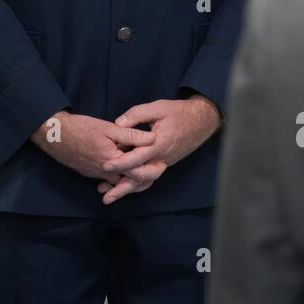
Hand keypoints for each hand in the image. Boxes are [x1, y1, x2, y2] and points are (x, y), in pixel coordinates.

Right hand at [30, 111, 154, 181]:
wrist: (55, 135)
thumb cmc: (81, 128)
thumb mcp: (108, 128)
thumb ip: (131, 135)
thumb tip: (152, 138)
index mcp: (112, 161)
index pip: (138, 172)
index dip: (152, 170)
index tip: (162, 164)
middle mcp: (105, 172)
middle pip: (130, 181)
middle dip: (145, 178)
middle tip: (157, 170)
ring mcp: (96, 175)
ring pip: (118, 182)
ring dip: (132, 179)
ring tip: (144, 172)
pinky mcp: (89, 173)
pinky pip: (108, 180)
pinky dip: (118, 178)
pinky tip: (123, 171)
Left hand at [97, 97, 221, 203]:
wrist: (200, 122)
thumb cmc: (178, 113)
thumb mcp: (158, 107)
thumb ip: (137, 114)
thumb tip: (118, 124)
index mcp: (159, 144)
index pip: (138, 158)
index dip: (121, 163)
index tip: (105, 166)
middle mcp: (161, 158)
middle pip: (140, 178)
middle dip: (121, 186)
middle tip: (103, 192)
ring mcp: (163, 164)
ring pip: (144, 182)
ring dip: (126, 189)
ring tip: (108, 195)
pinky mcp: (162, 164)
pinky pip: (148, 179)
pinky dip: (135, 185)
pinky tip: (122, 187)